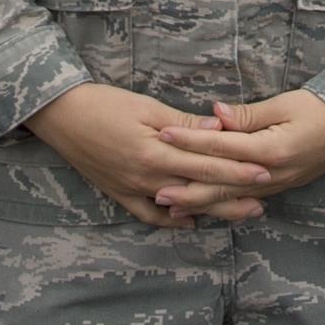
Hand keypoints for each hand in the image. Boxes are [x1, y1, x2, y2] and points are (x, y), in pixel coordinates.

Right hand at [25, 83, 262, 229]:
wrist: (59, 115)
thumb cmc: (103, 103)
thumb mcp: (146, 107)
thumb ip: (184, 123)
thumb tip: (220, 130)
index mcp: (156, 152)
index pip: (206, 164)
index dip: (238, 170)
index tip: (265, 172)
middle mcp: (147, 177)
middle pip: (199, 190)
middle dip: (233, 195)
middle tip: (263, 200)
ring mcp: (132, 189)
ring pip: (180, 206)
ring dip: (210, 210)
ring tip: (239, 212)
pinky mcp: (119, 194)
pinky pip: (149, 215)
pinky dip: (172, 220)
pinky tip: (192, 222)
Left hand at [149, 91, 324, 211]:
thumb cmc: (321, 107)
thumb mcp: (284, 104)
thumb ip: (247, 115)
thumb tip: (214, 115)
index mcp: (272, 149)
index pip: (221, 146)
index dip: (190, 141)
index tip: (162, 136)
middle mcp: (273, 173)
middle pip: (222, 183)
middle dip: (187, 188)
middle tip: (155, 192)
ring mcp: (278, 183)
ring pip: (232, 197)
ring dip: (201, 202)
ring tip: (171, 207)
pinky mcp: (281, 185)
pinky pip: (245, 198)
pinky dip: (223, 203)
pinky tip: (206, 207)